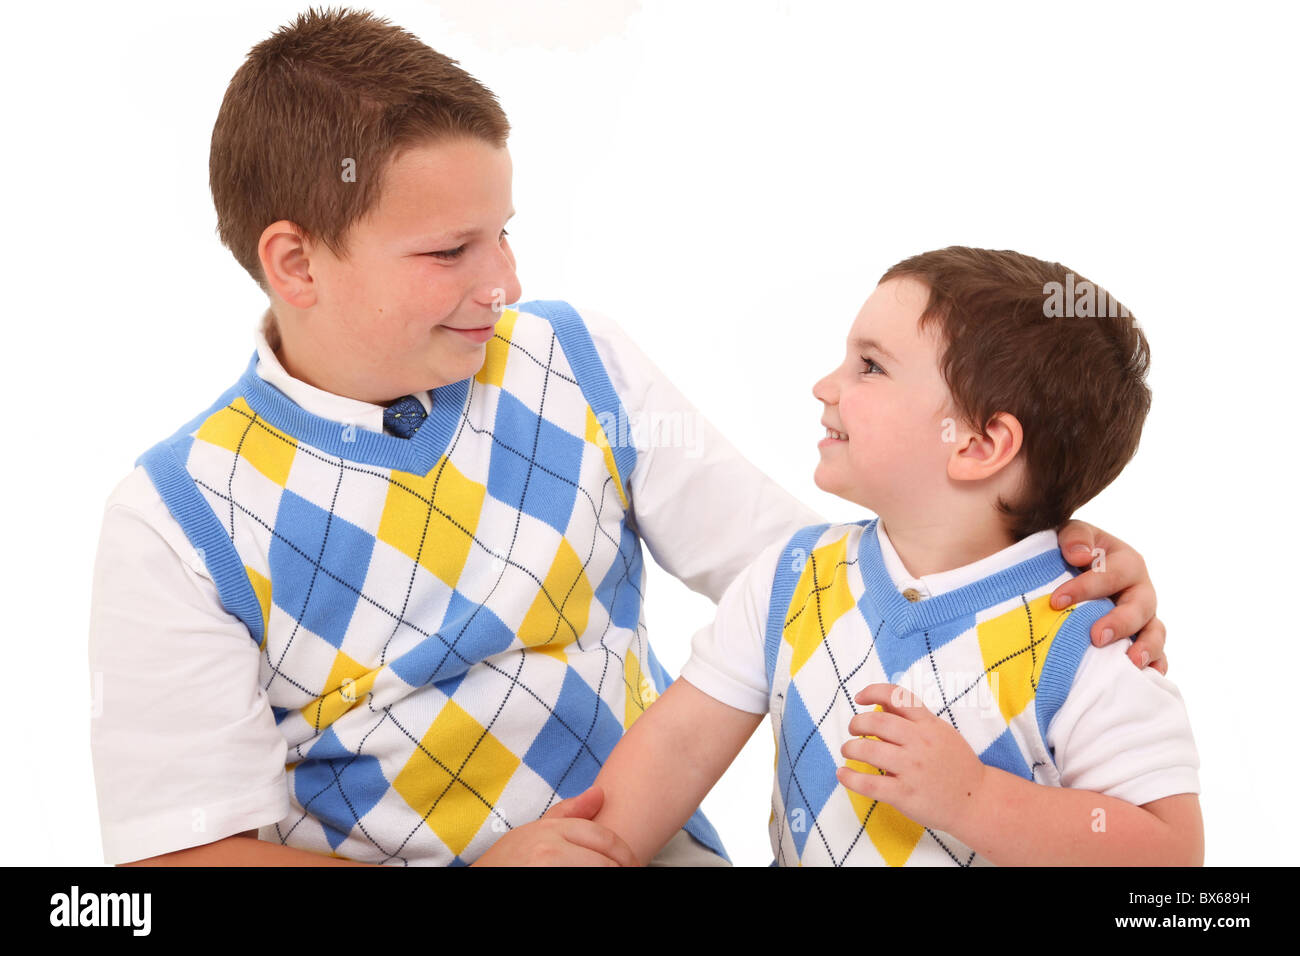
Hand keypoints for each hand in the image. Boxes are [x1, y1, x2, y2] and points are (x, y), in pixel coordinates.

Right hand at [471, 785, 640, 866]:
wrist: (481, 878)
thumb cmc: (507, 861)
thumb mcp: (533, 831)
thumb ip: (568, 814)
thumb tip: (600, 792)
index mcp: (551, 831)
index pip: (603, 838)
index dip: (625, 853)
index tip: (634, 863)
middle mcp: (550, 850)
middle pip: (605, 860)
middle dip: (621, 868)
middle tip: (632, 872)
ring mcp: (547, 869)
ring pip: (598, 872)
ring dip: (608, 875)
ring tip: (615, 876)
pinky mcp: (548, 883)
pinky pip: (582, 883)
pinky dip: (594, 881)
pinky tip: (595, 882)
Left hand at [834, 684, 987, 834]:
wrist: (977, 801)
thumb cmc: (956, 765)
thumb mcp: (941, 732)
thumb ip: (914, 719)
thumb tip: (881, 706)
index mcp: (928, 724)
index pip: (896, 697)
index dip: (872, 692)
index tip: (860, 698)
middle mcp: (919, 743)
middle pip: (876, 722)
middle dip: (857, 723)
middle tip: (853, 730)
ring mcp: (911, 769)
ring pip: (868, 751)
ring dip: (850, 748)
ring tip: (848, 751)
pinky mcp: (904, 794)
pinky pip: (869, 784)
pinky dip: (850, 778)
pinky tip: (843, 774)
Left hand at [1052, 520, 1166, 673]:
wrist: (1070, 570)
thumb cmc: (1071, 552)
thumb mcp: (1070, 536)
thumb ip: (1074, 537)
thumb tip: (1079, 554)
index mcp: (1124, 561)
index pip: (1109, 574)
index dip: (1085, 587)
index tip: (1057, 601)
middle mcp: (1139, 590)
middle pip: (1139, 606)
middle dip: (1120, 622)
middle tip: (1096, 637)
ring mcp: (1144, 617)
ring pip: (1154, 632)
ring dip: (1146, 648)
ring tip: (1131, 661)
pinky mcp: (1142, 639)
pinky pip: (1157, 655)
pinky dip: (1155, 665)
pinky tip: (1144, 677)